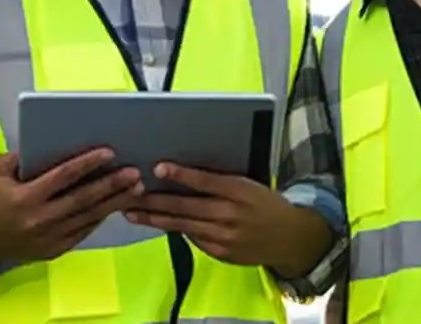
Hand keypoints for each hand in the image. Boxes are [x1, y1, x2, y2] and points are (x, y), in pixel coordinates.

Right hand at [0, 148, 142, 262]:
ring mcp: (49, 238)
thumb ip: (19, 156)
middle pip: (83, 199)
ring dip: (114, 203)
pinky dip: (101, 217)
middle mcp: (40, 219)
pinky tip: (116, 205)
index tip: (110, 152)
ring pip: (88, 217)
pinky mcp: (56, 250)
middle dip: (111, 185)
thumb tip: (49, 141)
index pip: (62, 177)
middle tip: (135, 173)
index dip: (87, 164)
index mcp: (25, 197)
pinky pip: (84, 231)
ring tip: (136, 189)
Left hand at [124, 163, 327, 275]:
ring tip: (132, 212)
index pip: (205, 181)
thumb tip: (185, 174)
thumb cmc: (265, 204)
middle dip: (154, 200)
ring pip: (182, 225)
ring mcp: (224, 237)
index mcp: (239, 190)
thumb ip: (220, 181)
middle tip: (130, 193)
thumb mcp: (248, 184)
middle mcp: (230, 214)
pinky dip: (175, 228)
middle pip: (185, 206)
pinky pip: (192, 238)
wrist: (289, 238)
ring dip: (155, 218)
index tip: (158, 167)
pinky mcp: (220, 253)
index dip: (180, 174)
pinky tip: (157, 222)